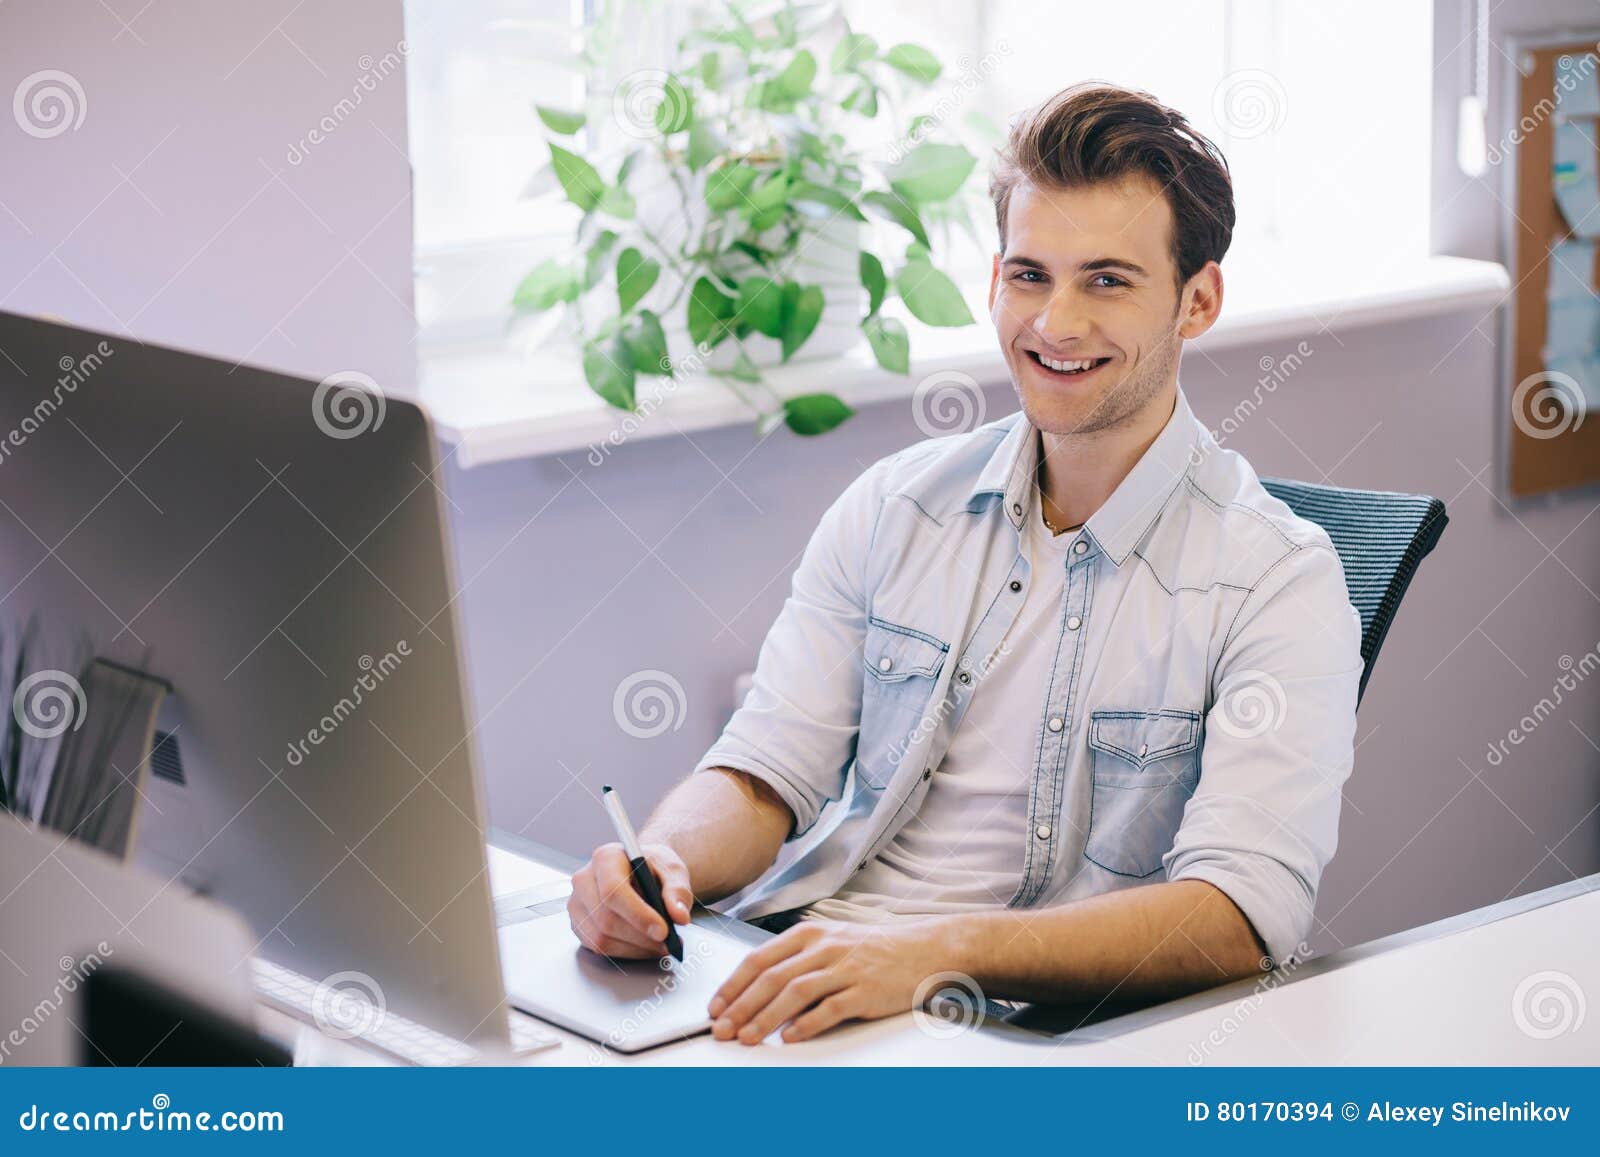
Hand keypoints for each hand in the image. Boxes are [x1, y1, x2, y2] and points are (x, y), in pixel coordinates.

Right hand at [566, 841, 691, 958]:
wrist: (641, 871)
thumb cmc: (654, 867)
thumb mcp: (673, 870)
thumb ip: (678, 891)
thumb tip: (679, 915)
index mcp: (605, 858)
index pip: (613, 890)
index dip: (638, 914)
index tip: (663, 931)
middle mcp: (584, 880)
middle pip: (606, 918)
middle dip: (641, 937)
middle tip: (669, 942)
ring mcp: (577, 904)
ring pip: (602, 938)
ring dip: (636, 948)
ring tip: (661, 945)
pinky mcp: (579, 925)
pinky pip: (600, 947)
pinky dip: (627, 952)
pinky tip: (645, 946)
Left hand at [707, 918, 950, 1043]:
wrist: (923, 950)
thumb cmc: (874, 949)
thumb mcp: (831, 943)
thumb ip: (796, 962)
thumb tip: (759, 991)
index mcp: (810, 934)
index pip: (760, 959)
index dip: (734, 985)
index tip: (716, 1006)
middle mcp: (824, 947)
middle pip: (772, 978)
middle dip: (741, 1006)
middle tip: (722, 1029)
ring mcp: (845, 968)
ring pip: (795, 993)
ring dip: (766, 1018)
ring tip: (747, 1037)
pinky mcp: (864, 991)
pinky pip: (829, 1009)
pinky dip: (806, 1024)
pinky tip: (789, 1037)